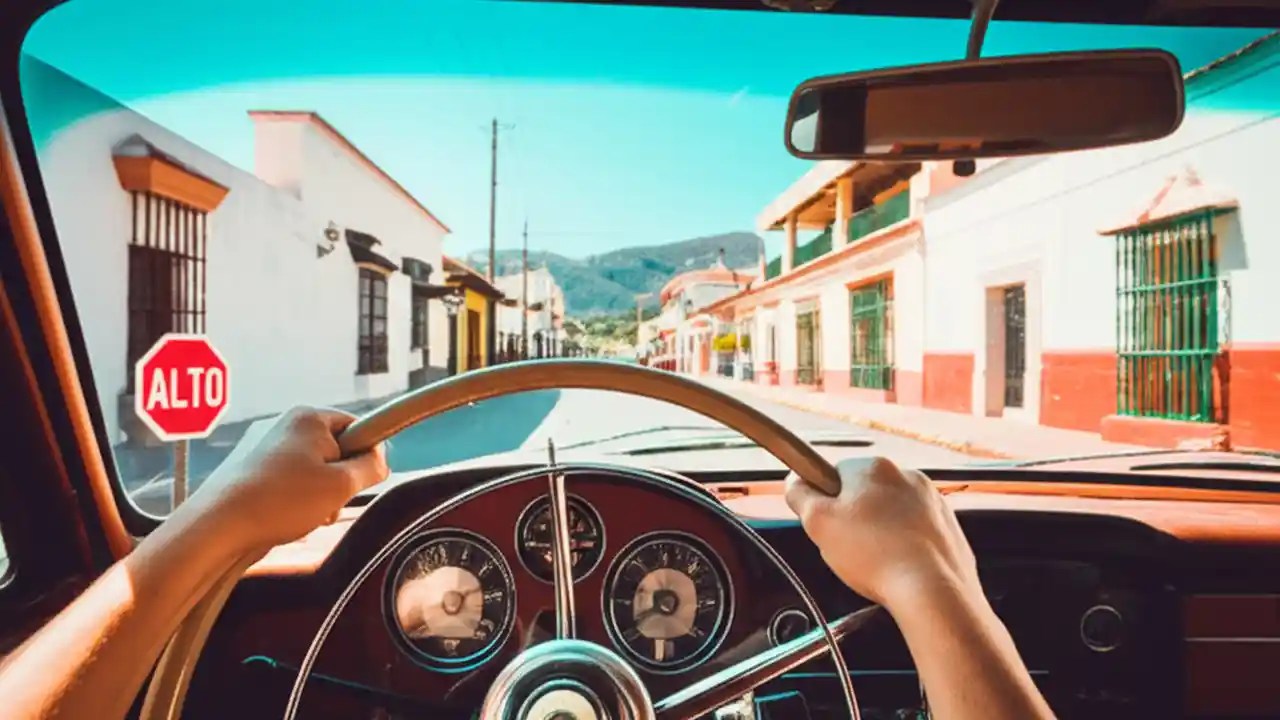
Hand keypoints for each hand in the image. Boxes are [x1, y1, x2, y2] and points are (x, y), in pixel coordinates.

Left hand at [190, 406, 388, 551]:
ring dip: (318, 495)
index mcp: (309, 417)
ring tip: (305, 516)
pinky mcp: (249, 470)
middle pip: (334, 450)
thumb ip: (370, 468)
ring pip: (311, 469)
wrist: (218, 526)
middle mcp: (284, 424)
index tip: (362, 481)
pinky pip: (287, 481)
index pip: (358, 426)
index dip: (367, 455)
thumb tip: (380, 460)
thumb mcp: (341, 485)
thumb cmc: (280, 500)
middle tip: (331, 504)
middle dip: (340, 481)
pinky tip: (284, 518)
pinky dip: (294, 500)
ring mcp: (263, 446)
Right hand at [784, 457, 979, 611]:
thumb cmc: (873, 555)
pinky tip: (901, 567)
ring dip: (882, 531)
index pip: (834, 473)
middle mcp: (907, 475)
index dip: (825, 502)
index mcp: (873, 467)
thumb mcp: (818, 523)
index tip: (828, 526)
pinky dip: (907, 545)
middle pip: (866, 492)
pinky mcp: (950, 527)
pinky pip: (917, 531)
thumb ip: (799, 495)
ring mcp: (933, 500)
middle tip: (849, 548)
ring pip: (893, 512)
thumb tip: (795, 481)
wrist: (932, 590)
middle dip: (855, 517)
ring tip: (877, 562)